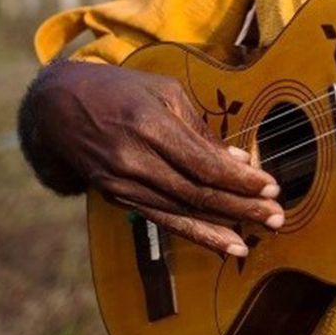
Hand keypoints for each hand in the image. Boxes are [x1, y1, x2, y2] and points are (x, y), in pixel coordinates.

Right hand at [26, 61, 283, 255]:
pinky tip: (224, 244)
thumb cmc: (123, 90)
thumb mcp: (165, 93)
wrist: (58, 107)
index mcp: (150, 124)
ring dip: (222, 227)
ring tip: (257, 236)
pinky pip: (163, 219)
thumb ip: (201, 130)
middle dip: (240, 207)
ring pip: (181, 211)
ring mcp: (122, 182)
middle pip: (196, 191)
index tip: (271, 187)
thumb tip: (240, 160)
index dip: (239, 179)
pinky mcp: (117, 197)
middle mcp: (134, 159)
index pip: (203, 162)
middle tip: (277, 217)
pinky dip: (196, 233)